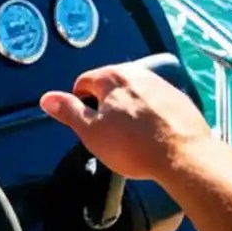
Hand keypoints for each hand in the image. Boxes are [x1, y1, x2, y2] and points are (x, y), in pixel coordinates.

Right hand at [39, 62, 215, 181]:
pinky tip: (152, 136)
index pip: (83, 82)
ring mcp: (162, 85)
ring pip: (135, 93)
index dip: (79, 103)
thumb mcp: (91, 132)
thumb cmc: (135, 146)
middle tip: (108, 132)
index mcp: (113, 77)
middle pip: (110, 86)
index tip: (86, 122)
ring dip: (129, 109)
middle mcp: (138, 73)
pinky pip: (156, 103)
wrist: (184, 157)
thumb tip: (47, 98)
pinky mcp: (180, 99)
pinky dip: (151, 115)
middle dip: (105, 105)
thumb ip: (68, 111)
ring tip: (132, 136)